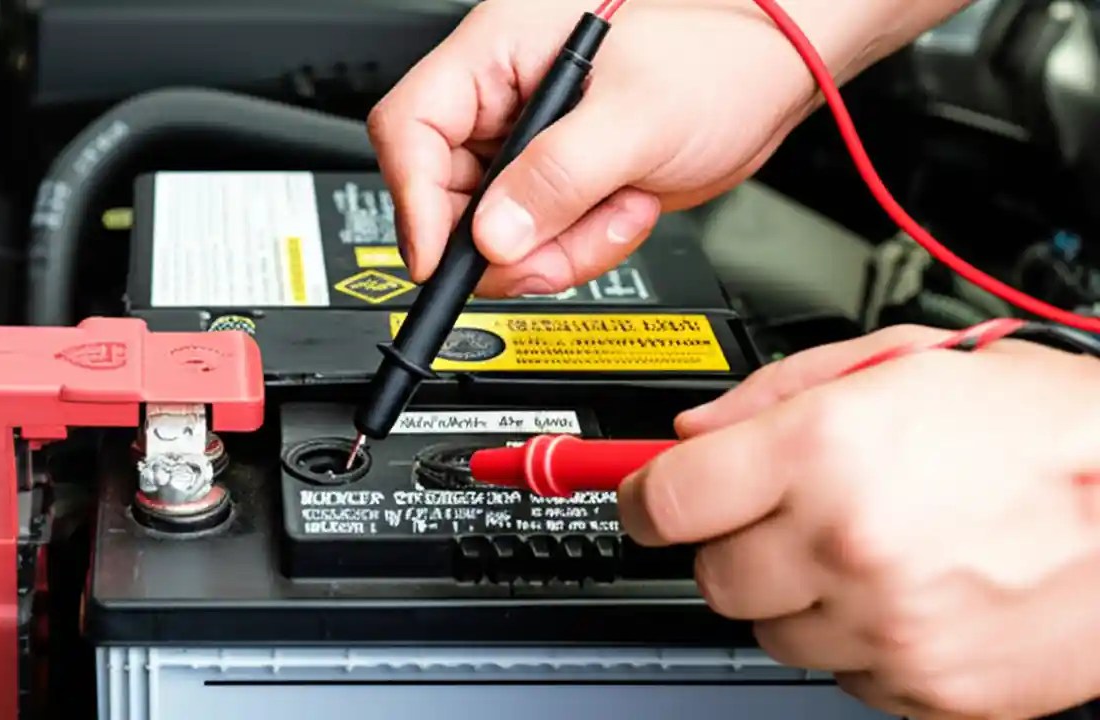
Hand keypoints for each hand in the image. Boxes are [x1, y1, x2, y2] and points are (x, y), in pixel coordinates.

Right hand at [368, 0, 891, 295]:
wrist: (772, 83)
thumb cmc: (717, 58)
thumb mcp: (635, 118)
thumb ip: (557, 177)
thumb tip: (492, 235)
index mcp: (500, 51)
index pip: (413, 127)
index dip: (414, 198)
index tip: (440, 259)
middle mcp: (504, 99)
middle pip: (447, 195)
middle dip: (503, 240)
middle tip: (551, 250)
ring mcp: (530, 147)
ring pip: (495, 234)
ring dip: (554, 248)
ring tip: (614, 213)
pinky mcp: (558, 186)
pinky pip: (538, 244)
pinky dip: (578, 249)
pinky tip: (622, 211)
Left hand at [618, 325, 1099, 718]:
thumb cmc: (1039, 425)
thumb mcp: (895, 363)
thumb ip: (770, 396)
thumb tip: (690, 435)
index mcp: (824, 451)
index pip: (661, 500)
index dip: (638, 496)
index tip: (640, 497)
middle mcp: (844, 544)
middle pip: (709, 576)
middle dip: (725, 543)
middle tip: (777, 513)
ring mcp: (885, 626)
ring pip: (769, 631)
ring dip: (792, 593)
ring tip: (862, 546)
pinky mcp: (926, 688)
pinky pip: (840, 673)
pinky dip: (854, 638)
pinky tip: (906, 590)